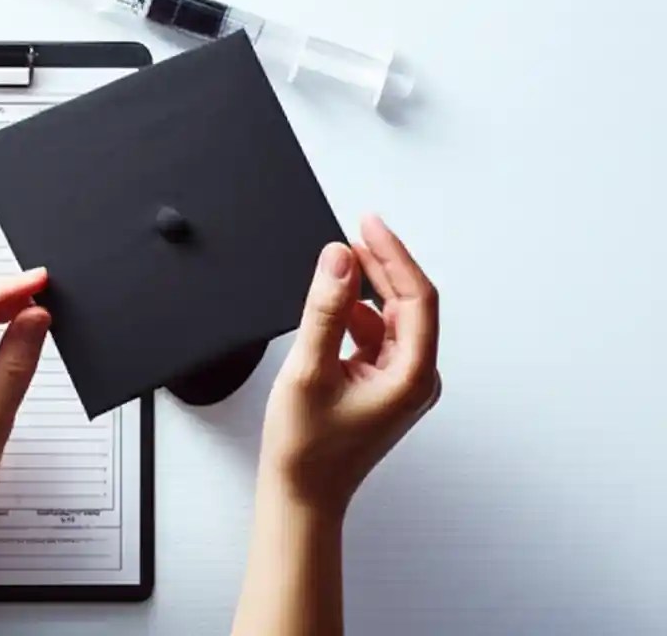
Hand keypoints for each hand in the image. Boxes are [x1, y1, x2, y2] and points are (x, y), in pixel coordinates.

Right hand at [259, 214, 440, 516]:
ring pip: (390, 318)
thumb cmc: (308, 450)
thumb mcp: (308, 369)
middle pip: (408, 303)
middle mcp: (416, 377)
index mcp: (412, 376)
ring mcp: (401, 382)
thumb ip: (325, 309)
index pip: (417, 297)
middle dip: (380, 266)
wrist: (301, 495)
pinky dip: (355, 316)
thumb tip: (338, 260)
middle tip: (350, 233)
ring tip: (332, 270)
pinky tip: (331, 306)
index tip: (369, 223)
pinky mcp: (383, 385)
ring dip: (364, 291)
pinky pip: (375, 336)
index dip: (394, 254)